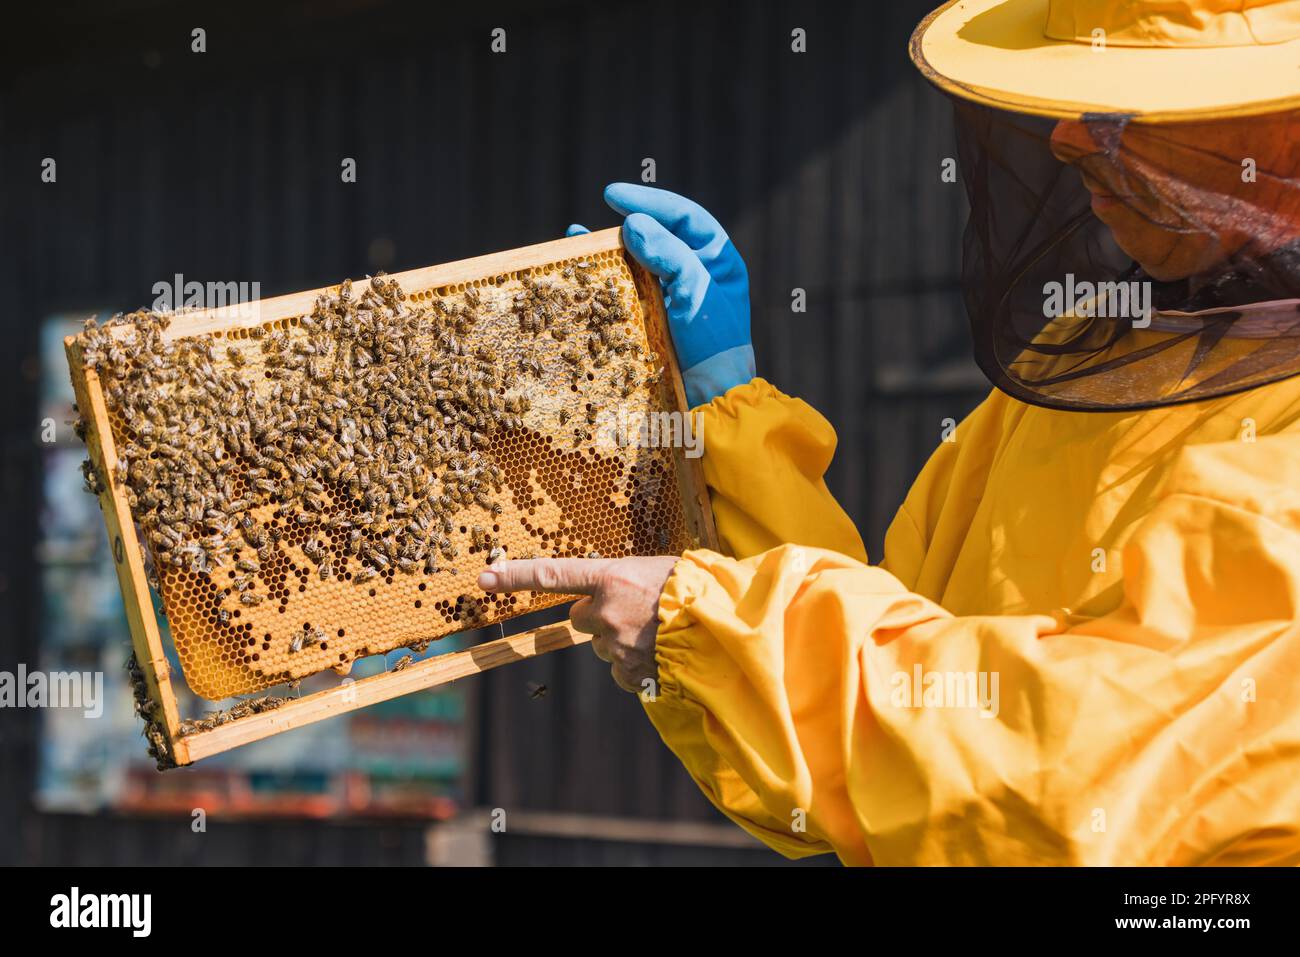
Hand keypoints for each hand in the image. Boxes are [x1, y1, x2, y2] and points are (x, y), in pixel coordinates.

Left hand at [478, 556, 679, 693]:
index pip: (551, 574)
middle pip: (582, 617)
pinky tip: (659, 651)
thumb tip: (606, 595)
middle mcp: (606, 611)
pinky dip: (635, 663)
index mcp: (611, 577)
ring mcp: (616, 644)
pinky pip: (620, 669)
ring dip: (622, 640)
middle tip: (637, 609)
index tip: (484, 579)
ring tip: (658, 630)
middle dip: (601, 616)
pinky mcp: (630, 670)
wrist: (725, 626)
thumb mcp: (657, 569)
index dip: (514, 577)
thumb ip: (624, 580)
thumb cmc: (695, 588)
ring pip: (603, 645)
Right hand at [568, 183, 753, 406]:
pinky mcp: (653, 318)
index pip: (684, 216)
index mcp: (717, 261)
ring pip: (638, 260)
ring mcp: (673, 296)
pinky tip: (582, 269)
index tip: (612, 195)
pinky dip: (605, 275)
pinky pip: (627, 287)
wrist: (709, 400)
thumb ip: (669, 253)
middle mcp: (696, 273)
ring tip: (579, 237)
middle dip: (628, 221)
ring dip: (610, 247)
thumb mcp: (695, 292)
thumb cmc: (712, 346)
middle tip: (601, 211)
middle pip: (658, 234)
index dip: (650, 200)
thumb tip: (633, 223)